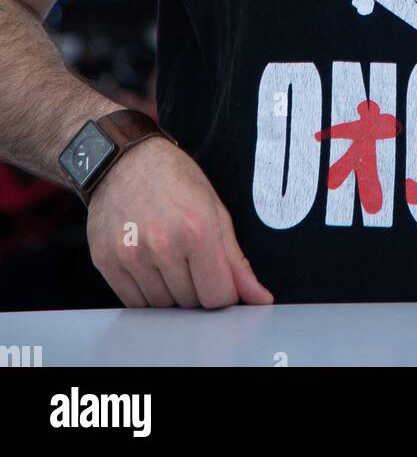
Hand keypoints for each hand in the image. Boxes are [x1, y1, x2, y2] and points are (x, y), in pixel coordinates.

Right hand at [87, 136, 272, 307]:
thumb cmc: (173, 177)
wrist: (122, 158)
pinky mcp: (106, 261)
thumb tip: (259, 299)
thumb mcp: (214, 209)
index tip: (218, 276)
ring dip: (170, 292)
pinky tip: (148, 264)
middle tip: (189, 257)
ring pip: (161, 307)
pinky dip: (145, 293)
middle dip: (196, 288)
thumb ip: (236, 260)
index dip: (223, 291)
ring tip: (167, 256)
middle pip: (190, 303)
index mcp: (198, 229)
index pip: (219, 297)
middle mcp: (163, 244)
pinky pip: (133, 303)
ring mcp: (131, 254)